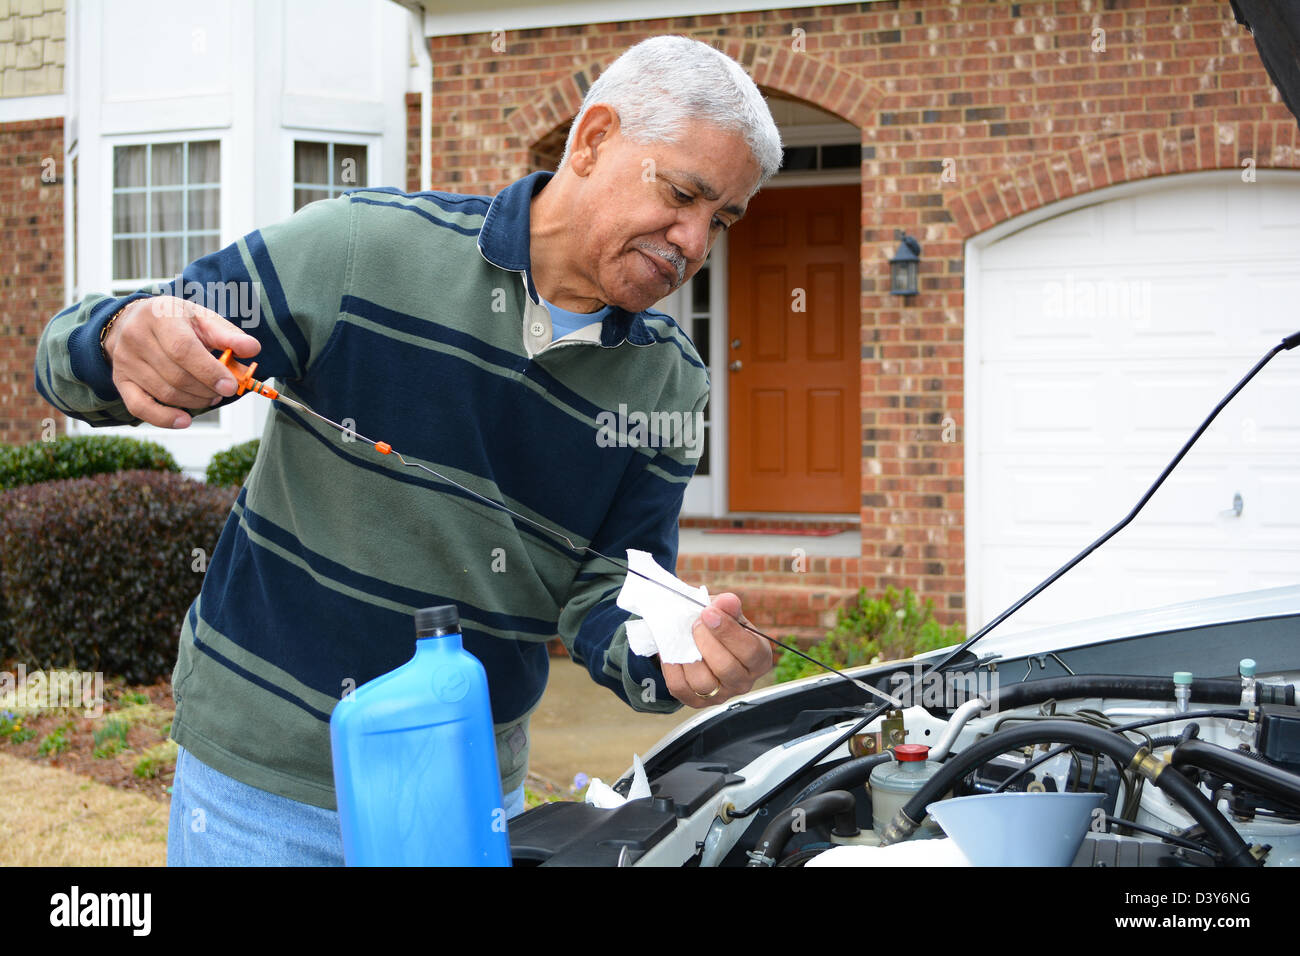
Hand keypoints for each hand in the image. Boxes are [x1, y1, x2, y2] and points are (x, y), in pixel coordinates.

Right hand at [104, 295, 260, 427]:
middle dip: (207, 389)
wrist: (132, 321)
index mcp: (160, 316)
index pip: (183, 349)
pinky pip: (140, 407)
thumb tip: (252, 349)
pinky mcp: (121, 381)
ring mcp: (126, 361)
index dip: (209, 371)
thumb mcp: (202, 319)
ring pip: (165, 392)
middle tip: (224, 390)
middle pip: (176, 375)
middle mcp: (136, 337)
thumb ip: (228, 335)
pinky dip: (164, 418)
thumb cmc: (174, 321)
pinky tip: (184, 420)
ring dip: (195, 401)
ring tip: (210, 395)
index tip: (231, 386)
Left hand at [662, 592, 774, 708]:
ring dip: (689, 655)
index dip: (728, 631)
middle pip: (726, 668)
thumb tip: (728, 601)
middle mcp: (744, 681)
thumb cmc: (719, 627)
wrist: (702, 641)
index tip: (709, 613)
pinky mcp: (697, 701)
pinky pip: (680, 688)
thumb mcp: (727, 613)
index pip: (750, 651)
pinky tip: (673, 650)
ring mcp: (720, 695)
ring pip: (703, 682)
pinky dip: (672, 667)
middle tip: (695, 623)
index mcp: (760, 658)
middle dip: (706, 642)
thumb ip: (728, 606)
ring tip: (684, 635)